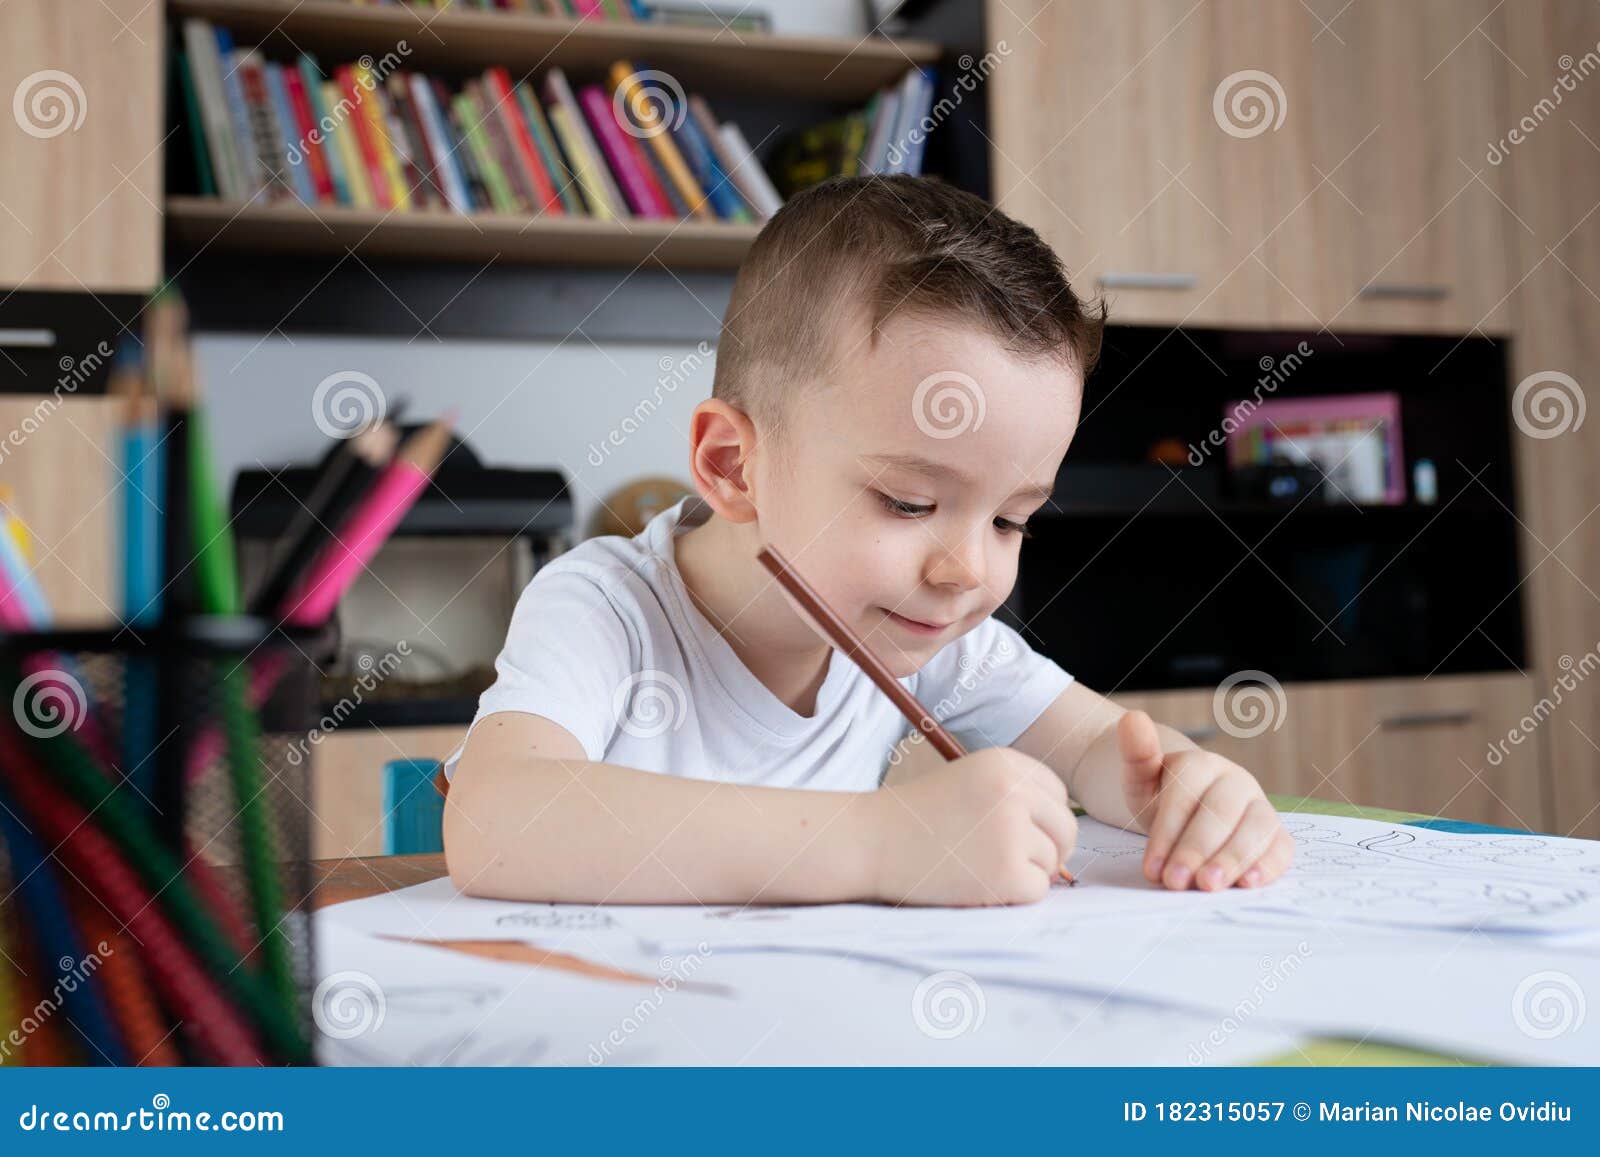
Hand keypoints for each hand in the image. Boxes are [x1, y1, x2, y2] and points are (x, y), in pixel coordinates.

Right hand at [870, 746, 1077, 905]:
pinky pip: (1037, 890)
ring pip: (1052, 862)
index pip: (1058, 794)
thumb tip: (1065, 838)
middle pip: (1066, 829)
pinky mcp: (1006, 872)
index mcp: (1006, 763)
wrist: (870, 841)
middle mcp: (1015, 791)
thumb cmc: (916, 817)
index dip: (1041, 819)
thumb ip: (1014, 796)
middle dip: (1046, 850)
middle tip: (1007, 860)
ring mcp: (1012, 832)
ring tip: (979, 866)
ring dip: (1025, 872)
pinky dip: (1012, 895)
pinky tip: (977, 883)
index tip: (1012, 831)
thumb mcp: (968, 781)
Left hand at [1118, 710, 1293, 890]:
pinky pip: (1280, 847)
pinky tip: (1248, 884)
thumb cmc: (1161, 796)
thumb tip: (1133, 718)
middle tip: (1176, 882)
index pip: (1184, 797)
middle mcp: (1236, 781)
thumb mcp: (1140, 778)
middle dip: (1196, 850)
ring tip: (1209, 887)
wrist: (1184, 809)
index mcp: (1201, 764)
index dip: (1167, 834)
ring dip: (1232, 859)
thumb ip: (1137, 753)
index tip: (1152, 868)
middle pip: (1220, 813)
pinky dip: (1268, 865)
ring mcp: (1260, 806)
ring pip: (1255, 829)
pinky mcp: (1276, 834)